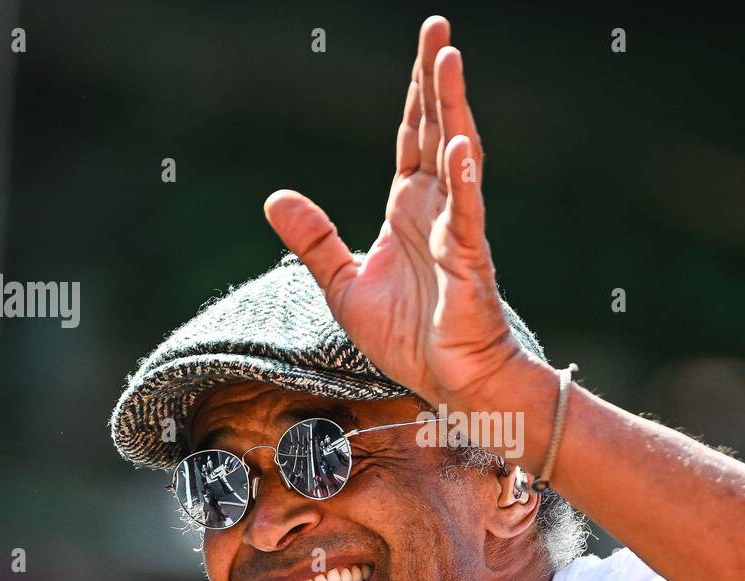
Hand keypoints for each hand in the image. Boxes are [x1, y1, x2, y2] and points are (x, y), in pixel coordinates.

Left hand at [262, 15, 519, 409]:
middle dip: (437, 80)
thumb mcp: (343, 285)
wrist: (449, 382)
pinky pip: (466, 216)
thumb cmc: (409, 337)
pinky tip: (458, 146)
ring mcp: (456, 231)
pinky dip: (462, 182)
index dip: (415, 92)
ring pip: (456, 159)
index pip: (412, 137)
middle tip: (439, 30)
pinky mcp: (468, 263)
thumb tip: (275, 198)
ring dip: (453, 111)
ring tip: (448, 63)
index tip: (427, 47)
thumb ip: (315, 239)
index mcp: (409, 209)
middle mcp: (436, 209)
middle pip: (436, 131)